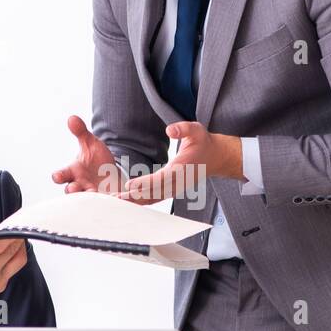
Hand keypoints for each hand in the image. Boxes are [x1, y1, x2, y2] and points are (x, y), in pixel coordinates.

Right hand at [0, 223, 26, 326]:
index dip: (9, 233)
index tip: (12, 225)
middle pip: (12, 251)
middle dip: (16, 237)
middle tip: (15, 228)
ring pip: (18, 261)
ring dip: (19, 247)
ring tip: (15, 239)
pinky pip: (14, 269)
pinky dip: (14, 258)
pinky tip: (8, 252)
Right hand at [50, 115, 122, 194]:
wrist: (113, 173)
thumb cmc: (96, 160)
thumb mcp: (90, 144)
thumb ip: (81, 132)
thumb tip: (72, 117)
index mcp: (73, 172)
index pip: (61, 175)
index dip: (58, 176)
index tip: (57, 176)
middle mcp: (80, 185)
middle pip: (71, 191)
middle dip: (72, 189)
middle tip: (74, 188)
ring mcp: (91, 194)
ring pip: (86, 199)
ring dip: (89, 197)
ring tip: (94, 193)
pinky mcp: (104, 200)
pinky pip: (105, 203)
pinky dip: (108, 200)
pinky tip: (114, 197)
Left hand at [120, 122, 242, 204]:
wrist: (215, 157)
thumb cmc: (202, 142)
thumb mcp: (196, 130)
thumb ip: (183, 129)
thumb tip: (169, 130)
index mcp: (181, 168)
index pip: (160, 178)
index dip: (145, 182)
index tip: (130, 184)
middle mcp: (177, 181)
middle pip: (153, 192)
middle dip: (134, 196)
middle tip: (115, 198)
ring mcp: (176, 188)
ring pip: (154, 198)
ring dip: (136, 201)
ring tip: (117, 201)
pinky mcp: (173, 190)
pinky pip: (156, 198)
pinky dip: (142, 201)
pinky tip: (129, 201)